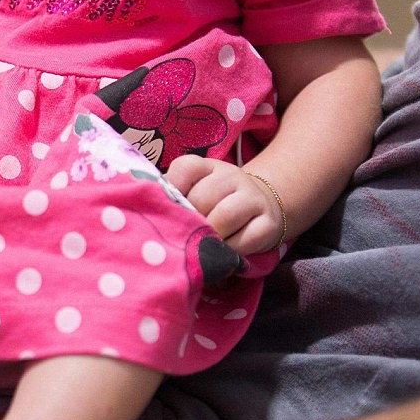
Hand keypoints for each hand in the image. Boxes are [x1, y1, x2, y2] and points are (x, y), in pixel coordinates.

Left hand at [166, 156, 283, 253]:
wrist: (260, 205)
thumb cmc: (214, 202)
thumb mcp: (194, 191)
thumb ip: (173, 196)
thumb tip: (150, 214)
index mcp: (207, 167)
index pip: (185, 168)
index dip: (172, 189)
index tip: (168, 208)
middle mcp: (231, 176)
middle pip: (202, 197)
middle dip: (190, 221)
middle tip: (184, 235)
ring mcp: (252, 198)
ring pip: (225, 216)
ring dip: (210, 236)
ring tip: (203, 246)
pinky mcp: (269, 223)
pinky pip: (247, 239)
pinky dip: (231, 250)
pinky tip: (225, 252)